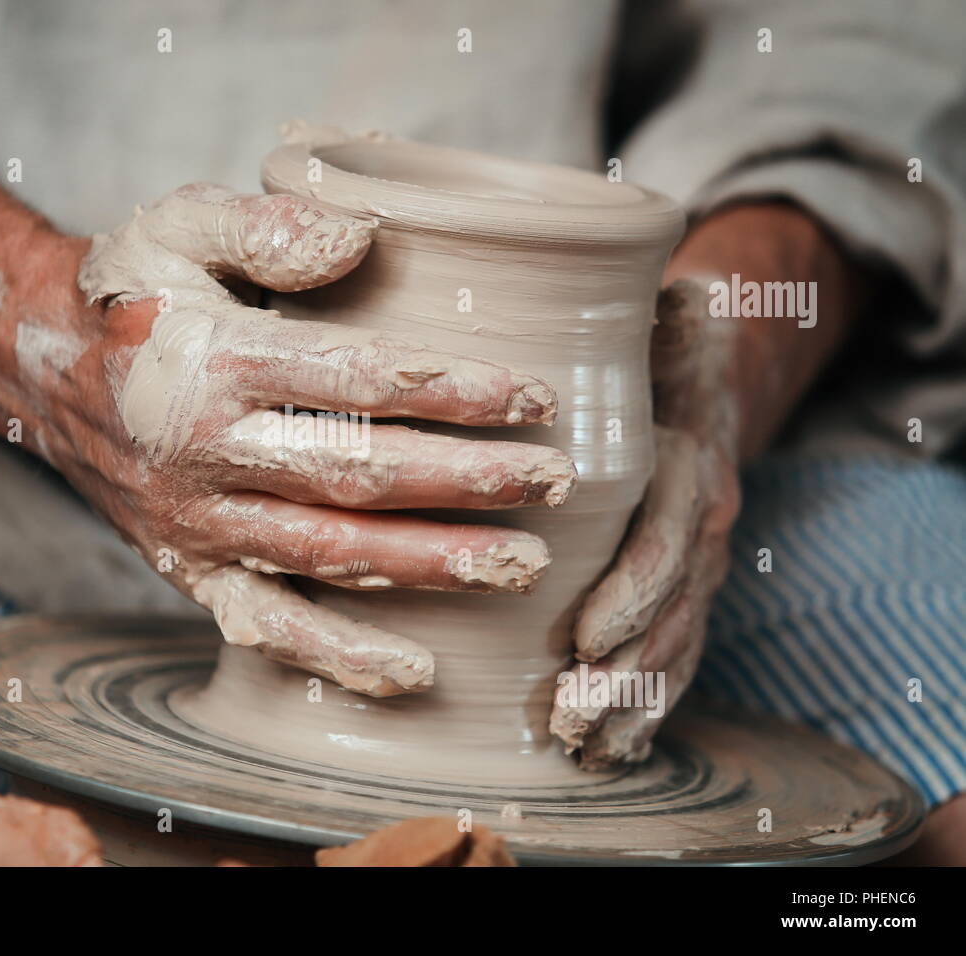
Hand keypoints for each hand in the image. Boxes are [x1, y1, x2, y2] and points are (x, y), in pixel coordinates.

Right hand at [30, 184, 576, 696]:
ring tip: (524, 565)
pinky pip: (266, 626)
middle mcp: (205, 454)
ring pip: (332, 555)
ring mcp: (198, 525)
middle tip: (556, 481)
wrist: (43, 372)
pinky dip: (338, 657)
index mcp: (211, 363)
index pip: (355, 382)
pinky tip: (414, 673)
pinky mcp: (190, 570)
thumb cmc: (132, 293)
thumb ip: (265, 225)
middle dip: (467, 482)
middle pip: (359, 477)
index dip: (453, 393)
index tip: (535, 396)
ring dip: (433, 564)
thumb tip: (364, 238)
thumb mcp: (176, 224)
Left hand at [550, 275, 740, 767]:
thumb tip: (670, 294)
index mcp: (691, 460)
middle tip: (570, 718)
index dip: (635, 589)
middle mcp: (705, 521)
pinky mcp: (684, 587)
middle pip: (674, 608)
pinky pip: (676, 654)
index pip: (671, 534)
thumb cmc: (663, 340)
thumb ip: (657, 311)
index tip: (587, 639)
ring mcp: (700, 563)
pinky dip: (649, 706)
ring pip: (676, 643)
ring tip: (585, 748)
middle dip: (624, 670)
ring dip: (633, 702)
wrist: (710, 371)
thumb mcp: (663, 311)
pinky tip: (612, 749)